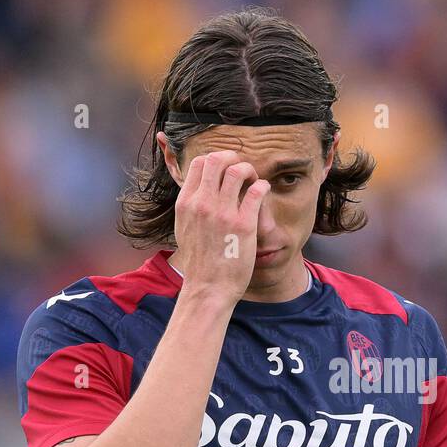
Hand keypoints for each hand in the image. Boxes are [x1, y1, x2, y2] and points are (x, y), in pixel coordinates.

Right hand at [168, 147, 269, 303]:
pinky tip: (263, 192)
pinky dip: (263, 186)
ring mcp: (223, 213)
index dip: (215, 160)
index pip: (199, 163)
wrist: (208, 288)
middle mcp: (202, 204)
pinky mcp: (244, 224)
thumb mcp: (183, 229)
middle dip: (233, 158)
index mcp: (186, 203)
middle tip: (242, 170)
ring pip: (238, 170)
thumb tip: (196, 192)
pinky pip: (257, 191)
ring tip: (253, 180)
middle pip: (217, 159)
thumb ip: (189, 208)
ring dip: (249, 170)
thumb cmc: (199, 263)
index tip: (225, 169)